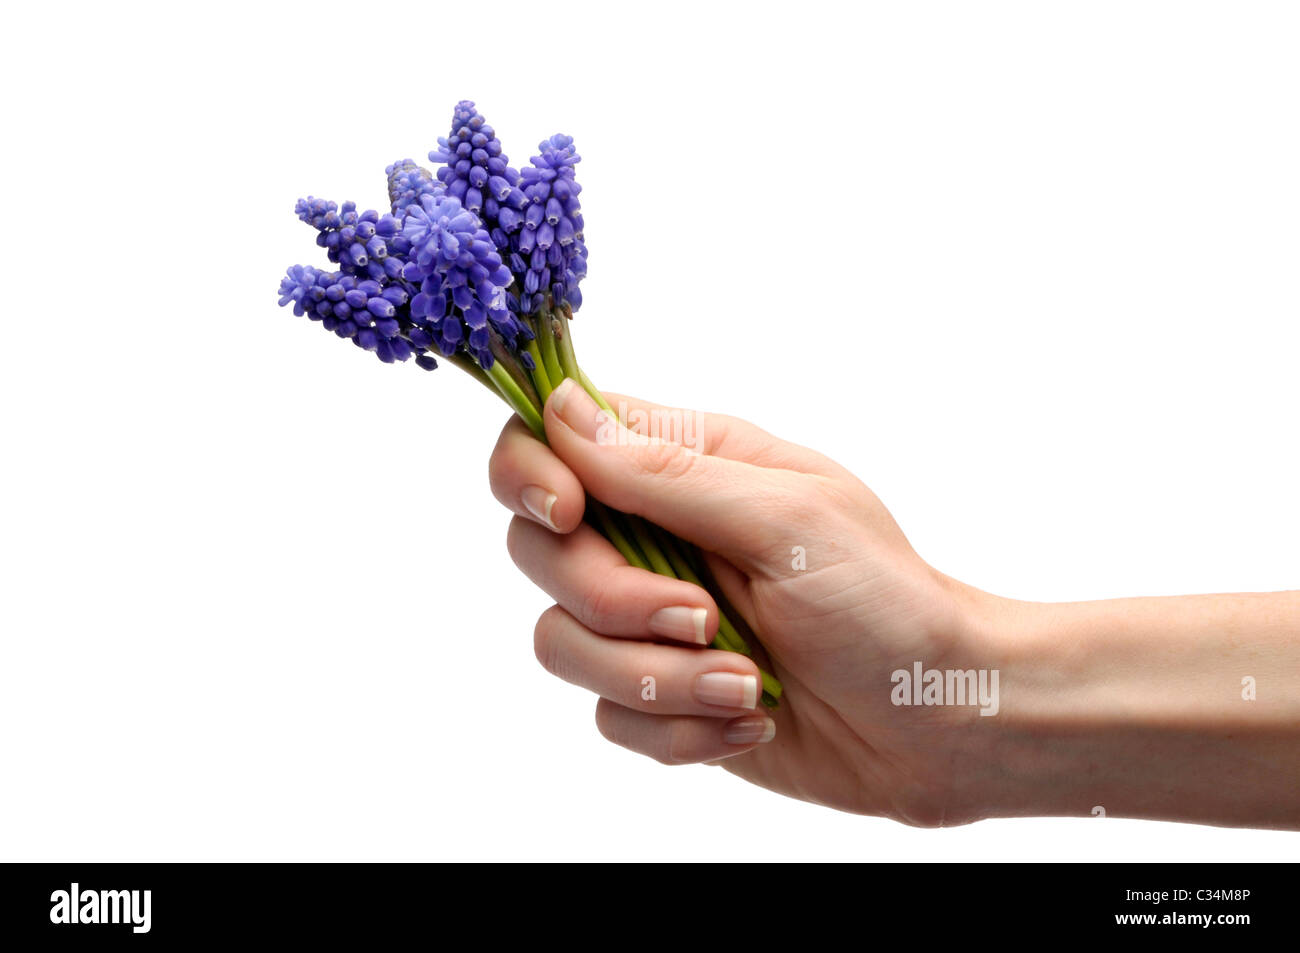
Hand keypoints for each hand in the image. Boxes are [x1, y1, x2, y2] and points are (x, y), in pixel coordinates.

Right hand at [489, 378, 994, 824]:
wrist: (937, 720)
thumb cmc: (885, 601)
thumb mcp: (786, 517)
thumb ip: (666, 473)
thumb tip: (563, 413)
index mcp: (685, 466)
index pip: (553, 439)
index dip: (531, 473)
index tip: (568, 513)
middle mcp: (654, 535)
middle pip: (540, 551)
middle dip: (615, 600)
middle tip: (705, 618)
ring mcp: (651, 619)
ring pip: (564, 643)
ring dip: (657, 677)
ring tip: (745, 684)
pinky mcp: (661, 693)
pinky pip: (610, 715)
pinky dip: (680, 728)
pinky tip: (748, 720)